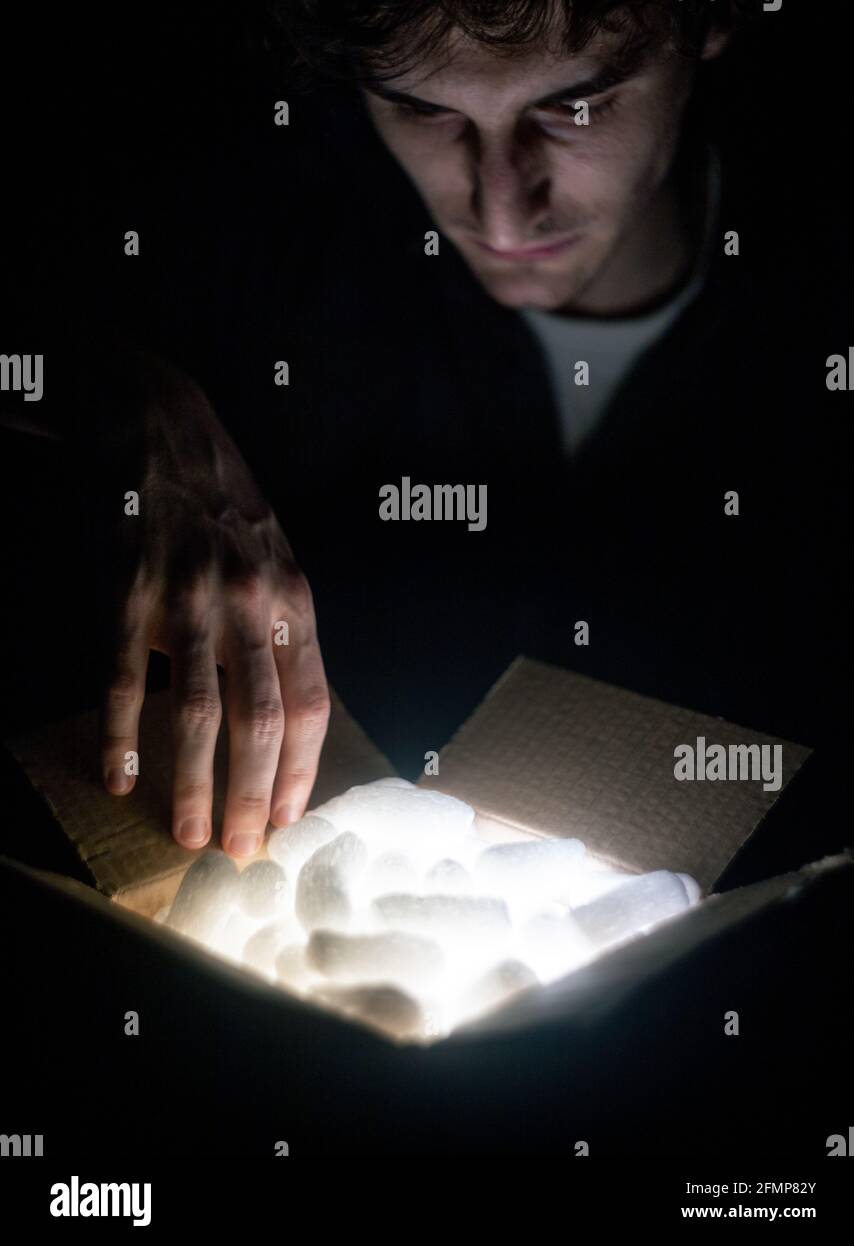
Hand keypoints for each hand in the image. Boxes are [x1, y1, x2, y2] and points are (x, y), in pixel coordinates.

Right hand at [99, 367, 329, 855]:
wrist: (166, 427)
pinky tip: (118, 777)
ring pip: (198, 710)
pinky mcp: (129, 590)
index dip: (301, 770)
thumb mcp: (279, 558)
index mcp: (294, 599)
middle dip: (253, 795)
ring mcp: (187, 597)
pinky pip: (125, 677)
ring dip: (194, 782)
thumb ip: (284, 628)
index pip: (310, 703)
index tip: (288, 820)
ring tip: (189, 834)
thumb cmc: (229, 504)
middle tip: (241, 850)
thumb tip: (287, 717)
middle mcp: (250, 603)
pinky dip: (122, 733)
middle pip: (261, 721)